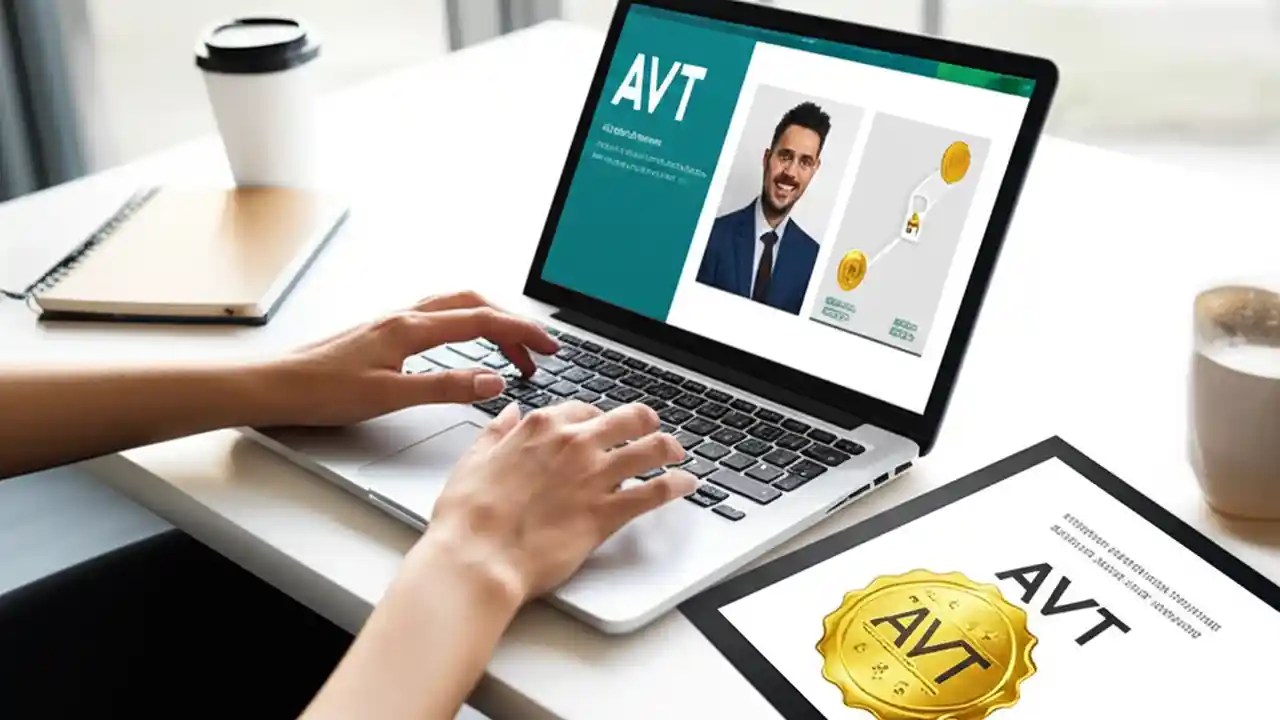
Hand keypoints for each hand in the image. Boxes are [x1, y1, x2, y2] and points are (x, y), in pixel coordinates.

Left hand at [266, 291, 558, 426]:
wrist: (273, 385)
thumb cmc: (320, 391)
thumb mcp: (389, 396)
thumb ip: (444, 387)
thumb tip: (492, 381)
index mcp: (410, 328)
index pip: (481, 320)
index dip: (521, 333)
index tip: (549, 347)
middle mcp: (404, 317)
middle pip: (474, 305)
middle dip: (512, 324)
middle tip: (539, 349)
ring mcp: (394, 322)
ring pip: (456, 308)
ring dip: (490, 322)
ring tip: (512, 351)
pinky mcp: (384, 333)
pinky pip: (438, 318)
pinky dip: (466, 325)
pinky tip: (467, 345)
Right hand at [422, 400, 697, 603]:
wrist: (477, 556)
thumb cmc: (468, 516)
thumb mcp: (473, 460)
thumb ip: (495, 433)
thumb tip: (508, 414)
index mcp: (541, 428)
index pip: (584, 410)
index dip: (597, 418)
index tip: (602, 426)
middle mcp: (574, 445)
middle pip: (628, 419)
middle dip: (645, 421)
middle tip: (651, 429)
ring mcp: (594, 476)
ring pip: (651, 449)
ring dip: (670, 448)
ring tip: (678, 453)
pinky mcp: (607, 512)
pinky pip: (654, 492)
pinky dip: (676, 486)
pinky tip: (685, 485)